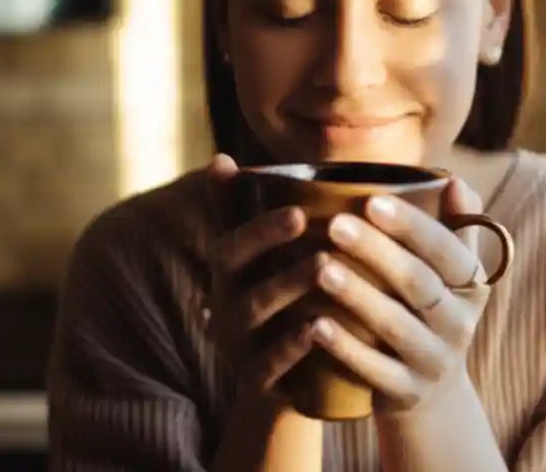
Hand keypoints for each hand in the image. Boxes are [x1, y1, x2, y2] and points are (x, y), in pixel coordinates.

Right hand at [204, 154, 321, 400]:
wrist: (283, 387)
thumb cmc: (277, 307)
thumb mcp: (259, 262)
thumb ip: (242, 214)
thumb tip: (221, 159)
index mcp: (229, 276)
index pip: (232, 245)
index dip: (261, 228)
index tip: (299, 210)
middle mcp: (226, 307)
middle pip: (240, 275)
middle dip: (273, 251)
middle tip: (313, 231)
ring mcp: (239, 346)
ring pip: (255, 315)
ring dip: (288, 289)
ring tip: (325, 269)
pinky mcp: (256, 383)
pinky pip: (267, 366)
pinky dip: (290, 348)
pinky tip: (318, 331)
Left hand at [306, 178, 491, 413]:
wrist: (430, 393)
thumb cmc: (429, 312)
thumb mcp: (451, 275)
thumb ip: (454, 227)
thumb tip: (453, 179)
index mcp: (471, 285)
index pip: (448, 250)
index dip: (413, 226)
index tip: (371, 201)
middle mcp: (459, 323)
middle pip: (419, 284)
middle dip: (377, 252)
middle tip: (333, 224)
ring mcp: (434, 361)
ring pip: (396, 326)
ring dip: (358, 296)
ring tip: (319, 268)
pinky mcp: (407, 393)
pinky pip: (376, 371)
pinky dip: (345, 349)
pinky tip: (313, 326)